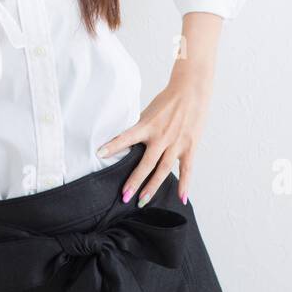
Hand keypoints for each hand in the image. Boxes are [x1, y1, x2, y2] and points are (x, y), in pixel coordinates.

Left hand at [97, 60, 214, 208]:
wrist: (191, 90)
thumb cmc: (167, 100)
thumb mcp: (149, 111)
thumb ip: (139, 127)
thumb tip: (124, 139)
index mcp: (148, 126)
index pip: (126, 137)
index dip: (113, 145)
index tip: (99, 153)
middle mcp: (161, 137)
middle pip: (146, 163)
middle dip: (134, 181)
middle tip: (124, 197)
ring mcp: (176, 143)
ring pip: (163, 170)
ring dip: (153, 187)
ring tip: (142, 201)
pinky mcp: (190, 146)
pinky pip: (187, 169)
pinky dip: (184, 184)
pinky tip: (181, 198)